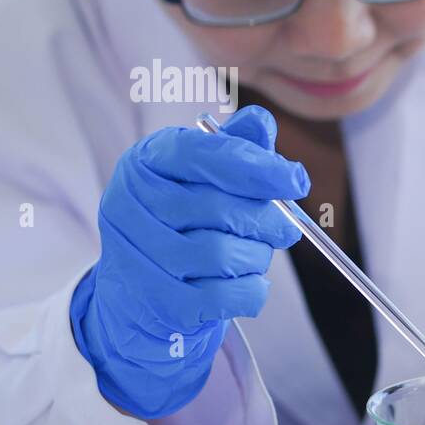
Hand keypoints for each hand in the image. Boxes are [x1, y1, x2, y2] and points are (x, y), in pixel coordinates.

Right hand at [70, 106, 308, 418]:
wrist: (138, 296)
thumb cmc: (182, 224)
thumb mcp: (203, 177)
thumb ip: (236, 148)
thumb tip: (261, 123)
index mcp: (146, 161)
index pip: (205, 154)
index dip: (258, 168)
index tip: (295, 181)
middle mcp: (129, 203)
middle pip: (220, 209)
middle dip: (267, 221)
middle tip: (285, 229)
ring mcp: (135, 255)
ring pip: (223, 255)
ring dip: (256, 258)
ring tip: (255, 256)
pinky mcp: (154, 301)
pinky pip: (223, 296)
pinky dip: (251, 291)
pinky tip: (250, 285)